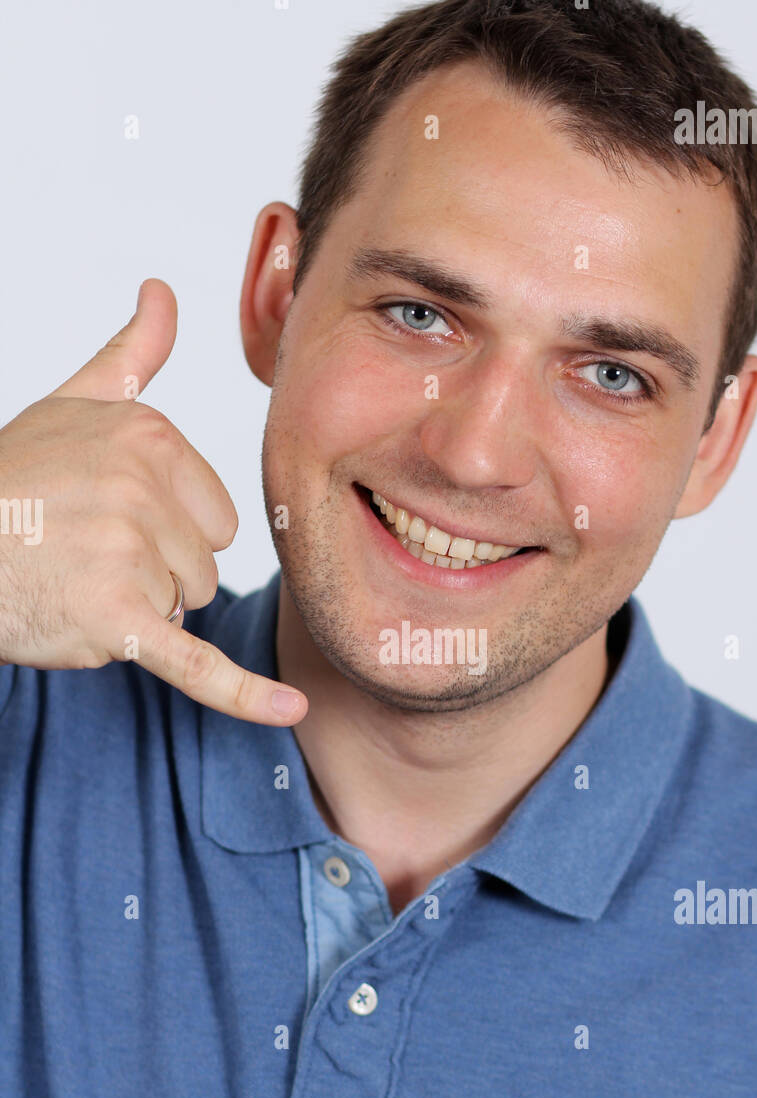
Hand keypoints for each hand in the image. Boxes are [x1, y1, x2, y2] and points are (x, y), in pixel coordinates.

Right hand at [0, 278, 305, 724]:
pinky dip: (243, 695)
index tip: (104, 516)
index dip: (167, 530)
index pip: (216, 516)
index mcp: (149, 436)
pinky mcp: (116, 619)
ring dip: (139, 608)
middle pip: (206, 562)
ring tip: (73, 580)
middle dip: (155, 572)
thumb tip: (163, 292)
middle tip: (81, 552)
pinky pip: (196, 664)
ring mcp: (128, 552)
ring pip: (187, 605)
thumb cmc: (10, 483)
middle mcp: (142, 486)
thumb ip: (130, 357)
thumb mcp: (71, 406)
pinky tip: (291, 709)